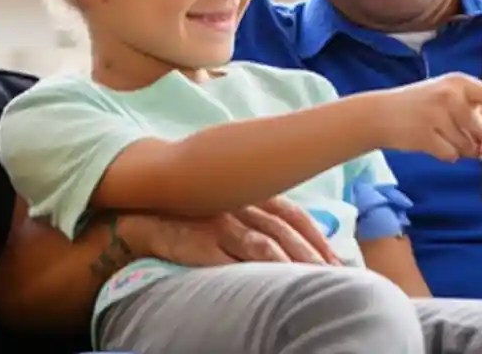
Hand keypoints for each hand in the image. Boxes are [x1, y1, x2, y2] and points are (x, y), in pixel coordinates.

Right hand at [127, 196, 342, 265]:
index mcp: (251, 196)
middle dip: (313, 256)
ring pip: (265, 246)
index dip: (318, 237)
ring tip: (311, 284)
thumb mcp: (233, 211)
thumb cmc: (195, 218)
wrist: (145, 219)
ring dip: (291, 265)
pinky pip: (232, 260)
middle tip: (335, 277)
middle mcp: (240, 206)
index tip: (337, 261)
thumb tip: (298, 245)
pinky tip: (270, 286)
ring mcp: (221, 223)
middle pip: (286, 233)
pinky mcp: (201, 243)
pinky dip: (254, 272)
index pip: (294, 215)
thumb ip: (262, 221)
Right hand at [374, 72, 481, 161]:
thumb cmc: (420, 104)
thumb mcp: (447, 95)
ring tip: (441, 134)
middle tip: (460, 131)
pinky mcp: (427, 136)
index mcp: (460, 83)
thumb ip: (472, 107)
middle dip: (478, 138)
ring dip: (460, 147)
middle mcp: (451, 96)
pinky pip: (452, 156)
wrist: (382, 114)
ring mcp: (438, 116)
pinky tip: (432, 141)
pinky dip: (446, 154)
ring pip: (469, 146)